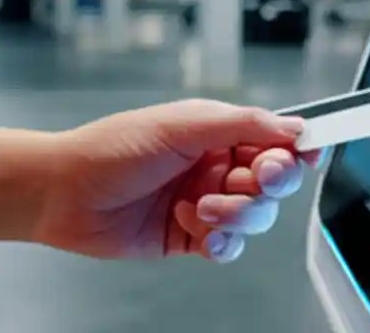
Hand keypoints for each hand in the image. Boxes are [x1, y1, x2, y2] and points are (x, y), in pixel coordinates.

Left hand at [31, 99, 319, 262]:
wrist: (64, 194)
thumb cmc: (111, 149)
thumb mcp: (181, 124)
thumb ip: (242, 124)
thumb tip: (292, 125)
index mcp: (217, 131)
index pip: (274, 138)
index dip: (295, 147)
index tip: (306, 154)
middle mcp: (215, 165)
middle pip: (273, 180)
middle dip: (267, 182)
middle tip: (249, 179)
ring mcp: (205, 203)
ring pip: (255, 216)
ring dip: (237, 214)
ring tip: (202, 208)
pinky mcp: (190, 237)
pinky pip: (229, 246)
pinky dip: (221, 241)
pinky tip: (197, 230)